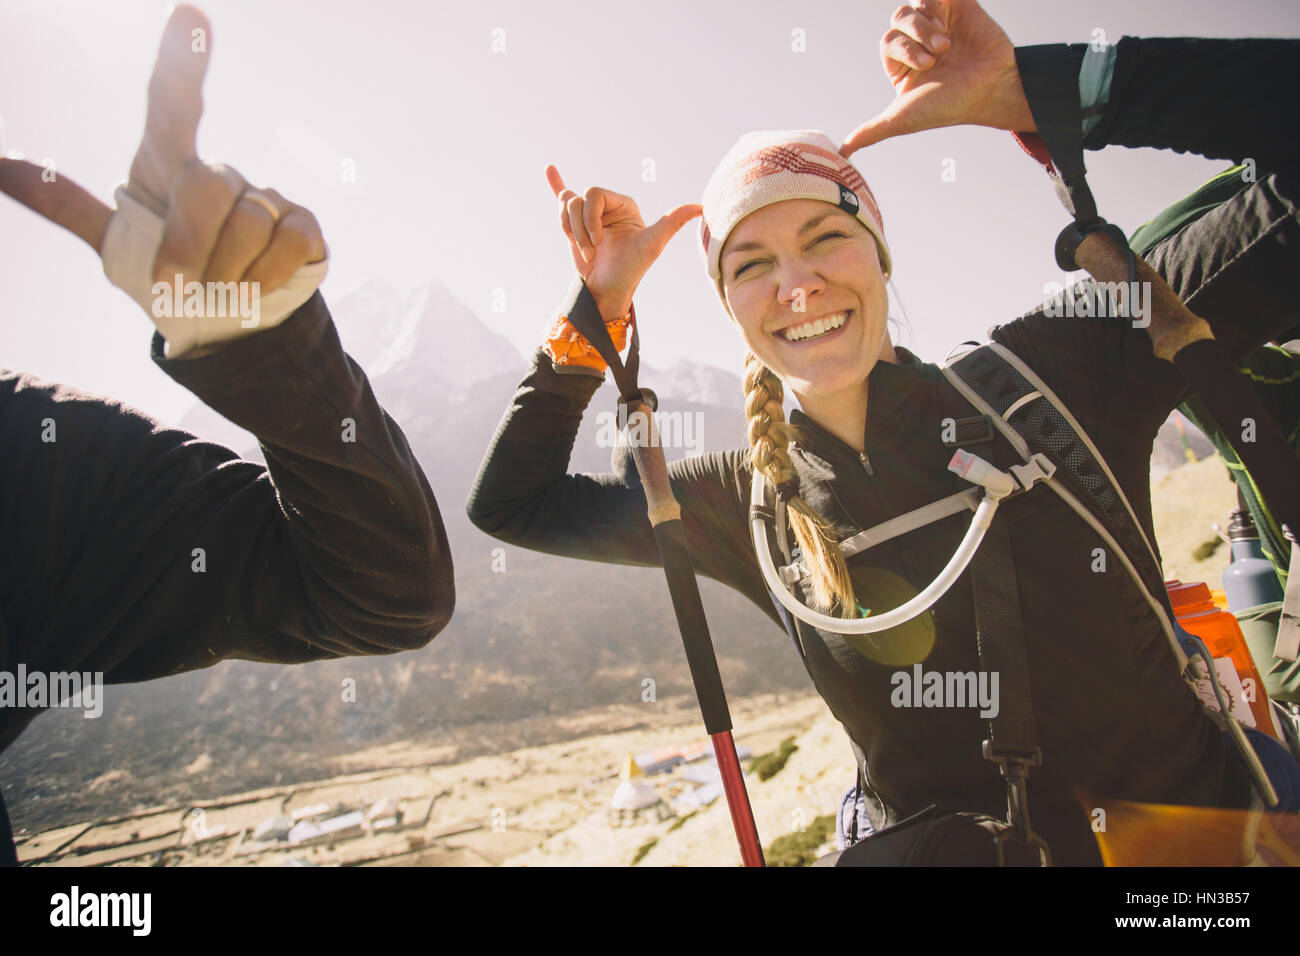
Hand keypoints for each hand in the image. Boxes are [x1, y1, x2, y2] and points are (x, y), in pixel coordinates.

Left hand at [0, 6, 323, 297]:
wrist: (229, 325)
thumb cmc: (171, 276)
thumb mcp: (116, 241)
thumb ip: (63, 202)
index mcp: (170, 166)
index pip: (171, 106)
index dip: (180, 63)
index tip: (190, 15)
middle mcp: (220, 173)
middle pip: (205, 186)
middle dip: (188, 245)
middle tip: (178, 285)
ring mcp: (267, 196)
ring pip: (247, 223)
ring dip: (225, 273)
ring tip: (220, 290)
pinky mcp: (303, 226)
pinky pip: (287, 242)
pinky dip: (264, 277)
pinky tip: (256, 288)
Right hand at [547, 165, 699, 319]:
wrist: (605, 291)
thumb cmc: (630, 271)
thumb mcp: (652, 244)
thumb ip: (672, 222)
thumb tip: (701, 207)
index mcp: (624, 206)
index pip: (595, 194)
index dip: (590, 217)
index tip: (598, 240)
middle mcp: (607, 207)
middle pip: (578, 200)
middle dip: (580, 228)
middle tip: (592, 250)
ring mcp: (590, 216)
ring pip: (566, 206)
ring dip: (570, 232)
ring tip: (586, 252)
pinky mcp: (575, 225)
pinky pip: (564, 200)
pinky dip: (556, 185)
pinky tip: (550, 169)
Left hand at [840, 0, 1034, 156]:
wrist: (992, 88)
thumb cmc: (949, 106)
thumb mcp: (903, 120)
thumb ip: (871, 131)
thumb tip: (842, 153)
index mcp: (903, 65)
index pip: (888, 41)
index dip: (903, 49)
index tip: (926, 65)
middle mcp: (919, 42)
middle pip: (899, 19)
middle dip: (915, 36)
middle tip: (936, 56)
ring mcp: (940, 23)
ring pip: (915, 4)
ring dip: (926, 23)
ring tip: (946, 43)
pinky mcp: (959, 7)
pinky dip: (937, 1)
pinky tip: (948, 20)